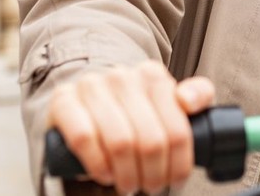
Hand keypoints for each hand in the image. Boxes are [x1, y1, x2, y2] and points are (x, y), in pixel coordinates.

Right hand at [48, 61, 215, 192]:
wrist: (84, 102)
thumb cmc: (131, 110)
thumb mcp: (167, 102)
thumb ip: (196, 95)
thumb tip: (188, 101)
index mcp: (152, 75)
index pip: (177, 130)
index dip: (179, 165)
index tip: (175, 180)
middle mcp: (122, 76)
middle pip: (151, 141)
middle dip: (153, 175)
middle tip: (149, 186)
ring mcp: (91, 86)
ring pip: (120, 142)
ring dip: (127, 175)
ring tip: (128, 184)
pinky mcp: (63, 101)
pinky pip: (84, 139)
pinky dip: (97, 164)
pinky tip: (105, 174)